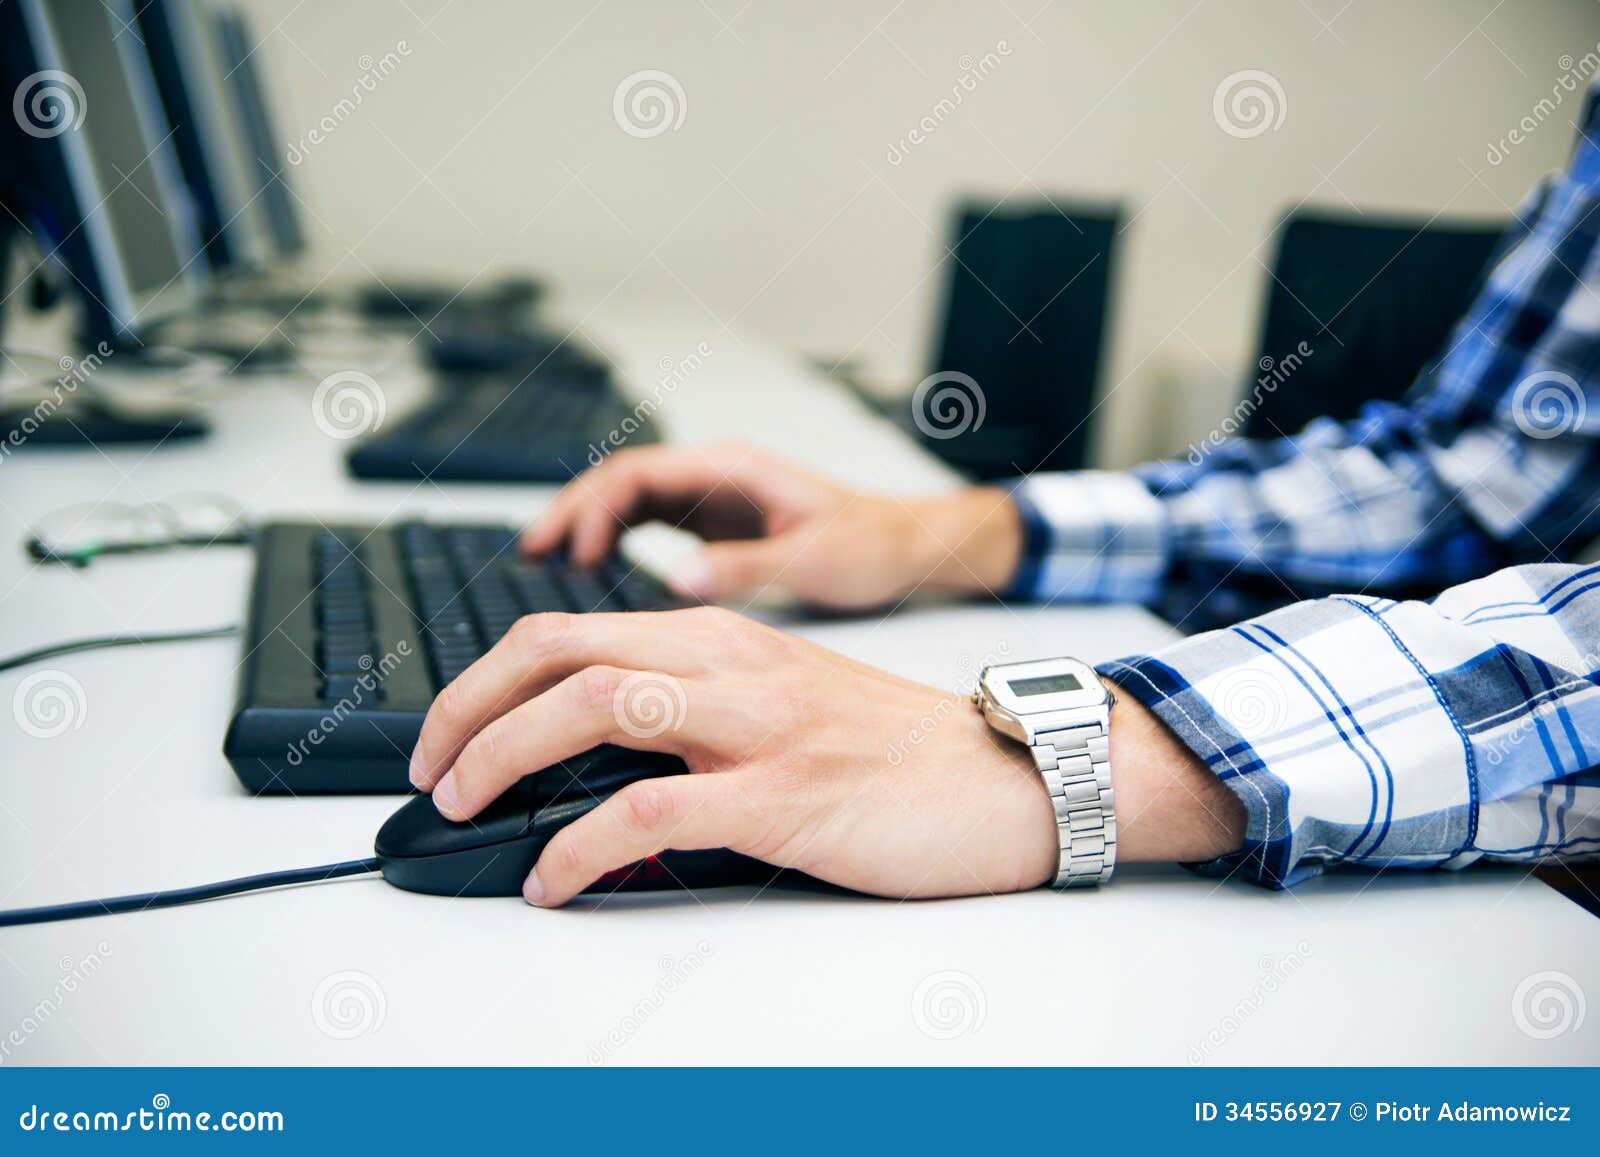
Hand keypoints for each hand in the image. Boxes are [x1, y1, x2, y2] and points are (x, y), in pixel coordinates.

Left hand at [407, 607, 1244, 907]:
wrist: (1008, 775)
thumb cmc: (895, 748)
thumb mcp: (781, 703)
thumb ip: (693, 713)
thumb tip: (589, 767)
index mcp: (722, 635)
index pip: (571, 627)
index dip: (487, 676)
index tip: (448, 730)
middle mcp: (730, 662)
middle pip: (560, 651)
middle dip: (468, 706)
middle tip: (430, 767)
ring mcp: (758, 725)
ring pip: (595, 706)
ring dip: (502, 755)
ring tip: (463, 806)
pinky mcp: (785, 796)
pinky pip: (651, 811)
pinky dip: (581, 846)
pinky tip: (555, 879)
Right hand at [521, 442, 1024, 608]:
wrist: (910, 546)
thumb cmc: (872, 544)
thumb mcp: (812, 559)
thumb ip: (745, 566)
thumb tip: (679, 577)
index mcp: (733, 470)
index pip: (640, 474)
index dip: (594, 508)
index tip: (572, 552)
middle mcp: (715, 477)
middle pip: (619, 482)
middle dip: (570, 512)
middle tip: (530, 554)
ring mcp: (712, 499)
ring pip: (627, 501)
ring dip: (584, 526)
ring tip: (541, 562)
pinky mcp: (714, 526)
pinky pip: (646, 524)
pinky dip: (611, 542)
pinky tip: (586, 572)